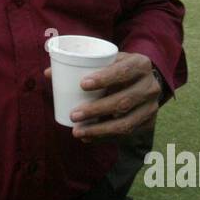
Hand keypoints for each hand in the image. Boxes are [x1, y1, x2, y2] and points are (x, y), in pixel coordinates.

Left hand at [44, 52, 161, 141]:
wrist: (145, 80)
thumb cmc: (118, 68)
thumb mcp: (107, 61)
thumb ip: (80, 65)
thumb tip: (48, 73)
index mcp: (140, 64)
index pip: (123, 71)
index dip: (104, 78)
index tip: (82, 85)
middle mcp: (150, 86)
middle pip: (123, 101)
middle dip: (96, 110)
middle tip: (73, 115)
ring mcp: (151, 107)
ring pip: (126, 123)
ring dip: (99, 130)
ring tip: (77, 132)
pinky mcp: (148, 123)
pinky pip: (126, 135)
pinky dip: (105, 138)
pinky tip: (88, 138)